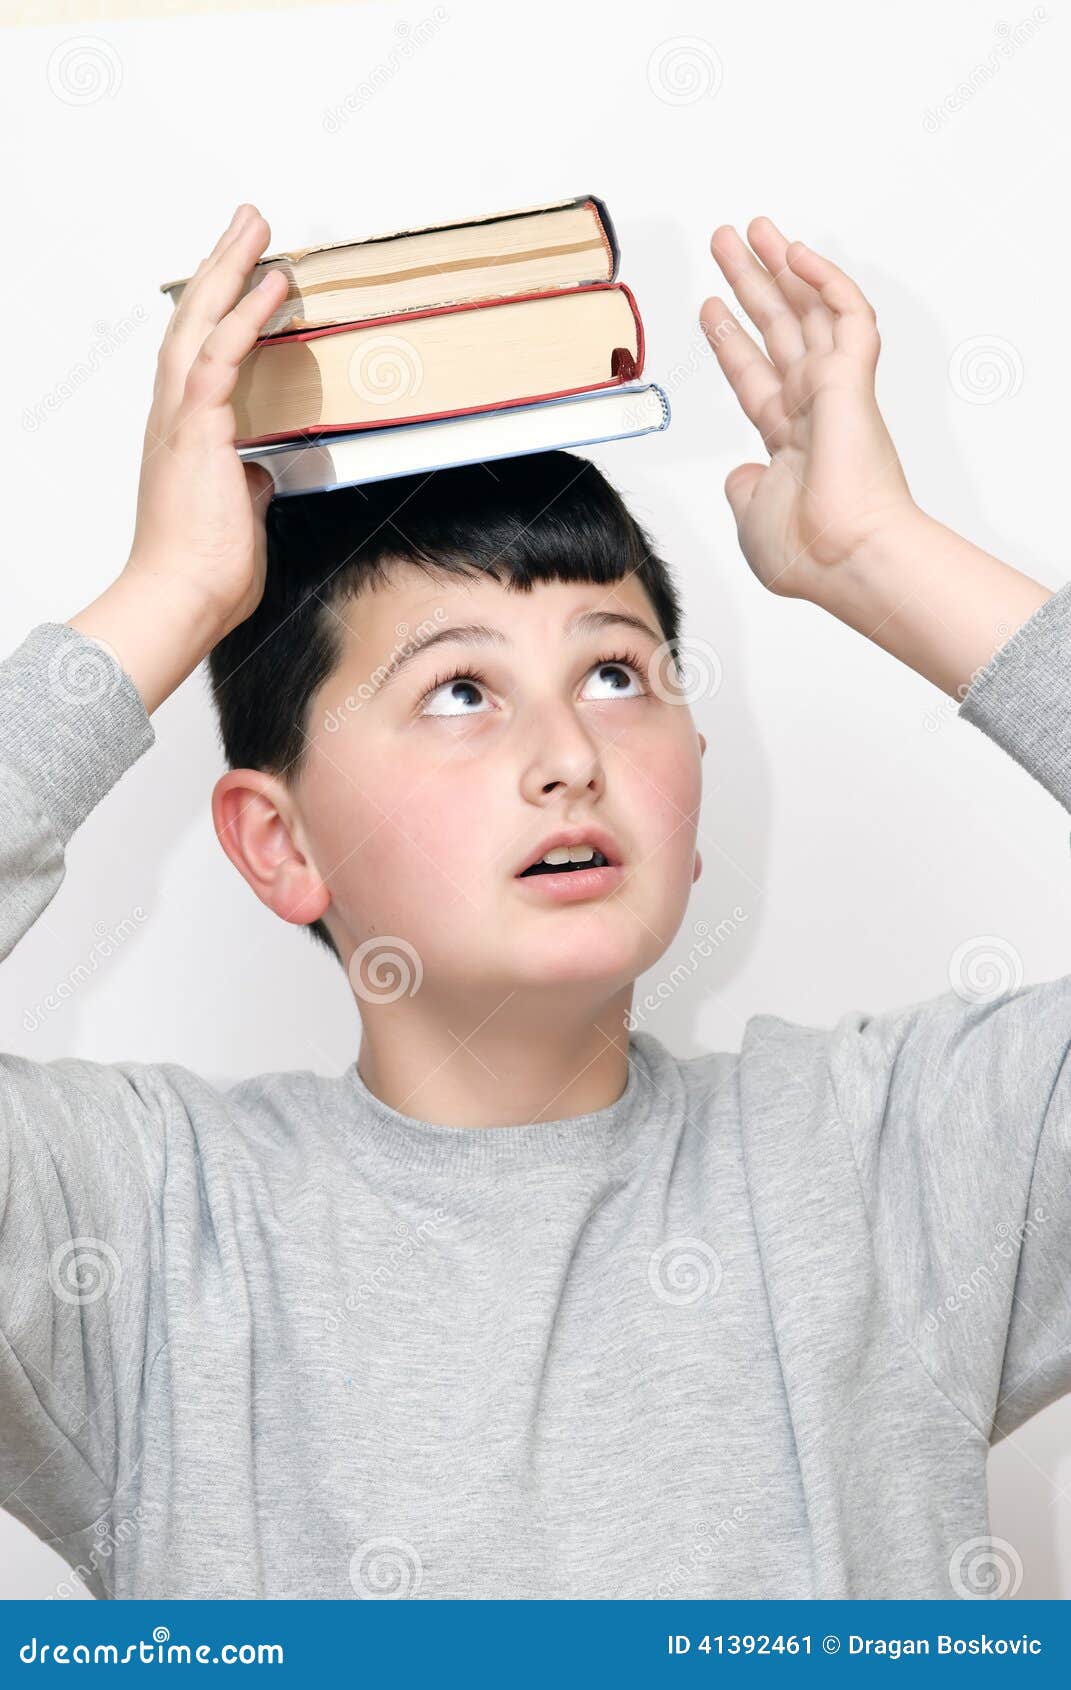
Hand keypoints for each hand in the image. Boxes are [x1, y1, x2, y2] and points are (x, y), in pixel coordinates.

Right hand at [121, 202, 287, 639]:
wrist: (180, 598)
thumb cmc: (203, 571)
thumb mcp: (237, 516)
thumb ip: (246, 485)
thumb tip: (258, 474)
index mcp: (181, 433)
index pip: (196, 352)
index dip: (216, 307)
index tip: (237, 273)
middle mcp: (173, 416)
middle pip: (192, 320)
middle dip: (220, 266)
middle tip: (245, 223)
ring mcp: (181, 418)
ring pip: (201, 322)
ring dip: (230, 269)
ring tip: (255, 228)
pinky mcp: (198, 429)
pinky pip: (222, 355)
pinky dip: (247, 316)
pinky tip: (270, 285)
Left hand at [701, 217, 916, 605]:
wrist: (844, 554)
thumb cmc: (808, 551)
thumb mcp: (751, 516)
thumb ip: (743, 488)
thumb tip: (740, 473)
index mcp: (790, 440)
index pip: (755, 374)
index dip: (731, 339)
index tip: (711, 306)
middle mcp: (814, 408)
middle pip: (776, 329)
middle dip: (750, 284)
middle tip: (727, 242)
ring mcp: (835, 389)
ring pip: (807, 310)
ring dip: (780, 266)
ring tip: (753, 227)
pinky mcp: (854, 377)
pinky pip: (846, 313)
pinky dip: (825, 279)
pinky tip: (796, 252)